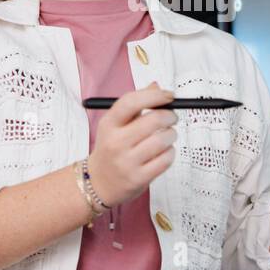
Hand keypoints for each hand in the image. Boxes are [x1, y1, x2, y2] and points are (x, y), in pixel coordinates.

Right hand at [85, 82, 177, 206]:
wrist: (98, 183)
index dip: (155, 96)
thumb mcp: (115, 125)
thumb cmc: (111, 149)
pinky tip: (163, 152)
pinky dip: (170, 152)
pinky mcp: (139, 178)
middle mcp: (116, 142)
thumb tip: (156, 87)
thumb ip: (135, 105)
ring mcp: (127, 162)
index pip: (132, 102)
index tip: (169, 96)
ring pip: (164, 139)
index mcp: (109, 124)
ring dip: (171, 134)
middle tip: (172, 117)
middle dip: (170, 116)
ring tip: (166, 136)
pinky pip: (166, 159)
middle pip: (154, 120)